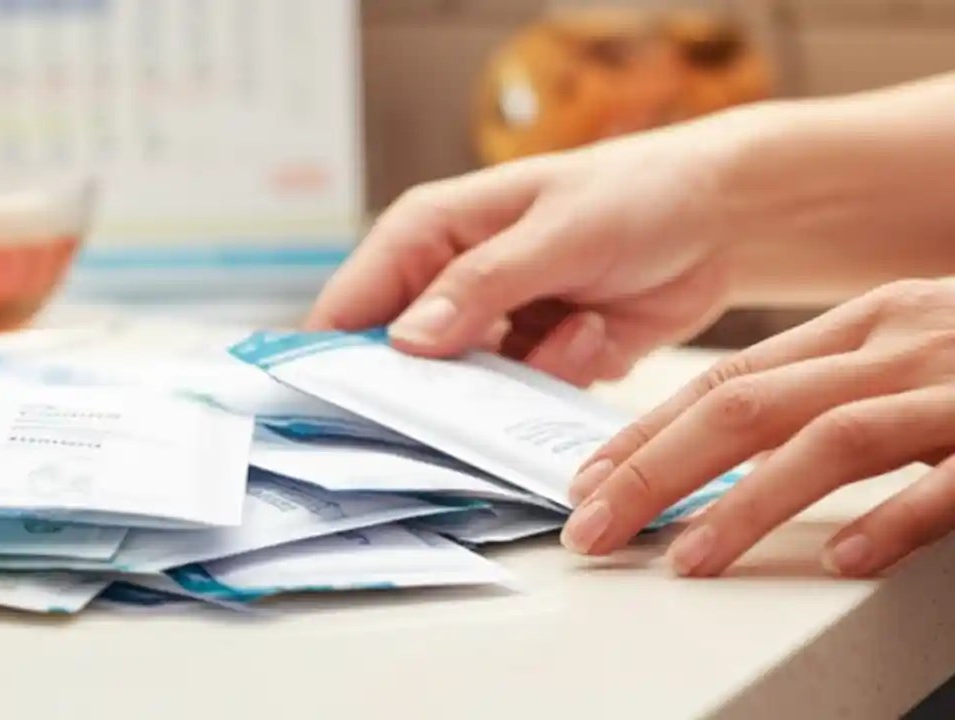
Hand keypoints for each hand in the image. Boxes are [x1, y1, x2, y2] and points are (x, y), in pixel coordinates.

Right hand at [307, 104, 789, 385]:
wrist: (721, 221)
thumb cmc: (633, 195)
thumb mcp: (554, 235)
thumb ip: (478, 288)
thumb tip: (404, 343)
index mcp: (425, 236)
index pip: (349, 308)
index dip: (333, 363)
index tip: (337, 417)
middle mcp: (445, 285)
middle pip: (400, 365)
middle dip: (438, 387)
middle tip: (484, 388)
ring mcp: (489, 327)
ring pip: (464, 392)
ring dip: (518, 376)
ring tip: (576, 325)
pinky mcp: (533, 360)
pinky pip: (520, 399)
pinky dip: (561, 374)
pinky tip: (598, 329)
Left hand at [562, 279, 954, 576]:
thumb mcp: (913, 352)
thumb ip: (833, 387)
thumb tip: (746, 444)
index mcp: (863, 327)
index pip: (728, 379)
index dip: (648, 432)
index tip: (588, 479)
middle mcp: (896, 347)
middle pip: (747, 407)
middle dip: (655, 471)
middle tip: (594, 529)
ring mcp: (952, 386)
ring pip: (829, 440)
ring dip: (746, 504)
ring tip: (685, 559)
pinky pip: (946, 481)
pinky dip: (891, 520)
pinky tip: (840, 559)